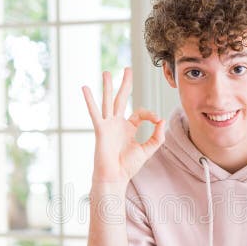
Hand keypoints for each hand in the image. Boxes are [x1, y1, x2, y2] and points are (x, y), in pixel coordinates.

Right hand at [82, 67, 165, 185]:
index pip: (140, 113)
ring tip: (107, 72)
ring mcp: (109, 125)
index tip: (156, 121)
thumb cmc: (128, 166)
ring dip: (108, 86)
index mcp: (130, 128)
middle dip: (125, 84)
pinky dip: (90, 100)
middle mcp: (118, 123)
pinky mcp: (101, 129)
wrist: (114, 177)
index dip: (150, 114)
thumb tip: (161, 120)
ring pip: (109, 101)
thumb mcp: (148, 150)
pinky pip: (95, 112)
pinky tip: (85, 88)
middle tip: (127, 69)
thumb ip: (157, 136)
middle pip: (123, 99)